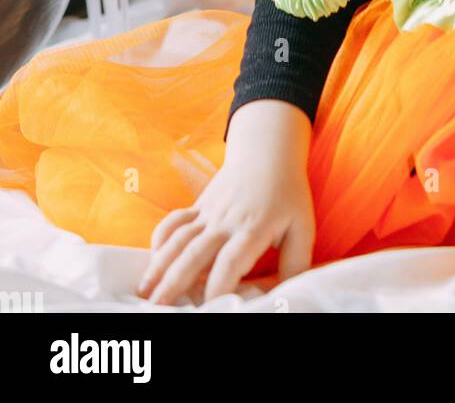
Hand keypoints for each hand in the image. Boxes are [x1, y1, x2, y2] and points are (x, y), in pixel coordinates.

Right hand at [137, 100, 314, 305]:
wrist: (268, 153)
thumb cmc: (288, 193)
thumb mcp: (303, 227)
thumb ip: (295, 262)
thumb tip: (285, 295)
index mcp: (253, 228)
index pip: (230, 261)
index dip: (217, 286)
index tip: (208, 307)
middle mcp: (225, 221)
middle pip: (195, 253)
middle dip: (175, 283)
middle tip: (158, 308)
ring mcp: (208, 212)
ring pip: (178, 239)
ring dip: (159, 264)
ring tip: (145, 291)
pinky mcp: (198, 205)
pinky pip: (174, 220)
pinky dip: (159, 237)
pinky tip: (152, 258)